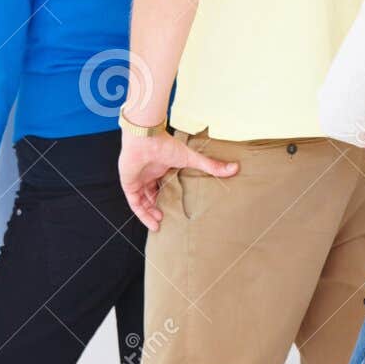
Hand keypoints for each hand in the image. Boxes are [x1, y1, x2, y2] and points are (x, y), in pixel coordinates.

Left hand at [119, 131, 237, 232]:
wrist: (145, 138)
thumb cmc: (165, 144)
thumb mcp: (190, 159)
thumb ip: (210, 166)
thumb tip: (235, 168)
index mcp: (159, 167)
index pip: (162, 185)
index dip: (168, 196)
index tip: (176, 208)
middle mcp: (147, 174)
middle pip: (151, 194)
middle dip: (158, 207)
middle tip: (168, 220)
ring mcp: (137, 179)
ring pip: (142, 201)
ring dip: (150, 213)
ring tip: (160, 225)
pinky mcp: (129, 184)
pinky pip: (134, 203)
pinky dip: (142, 214)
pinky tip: (152, 222)